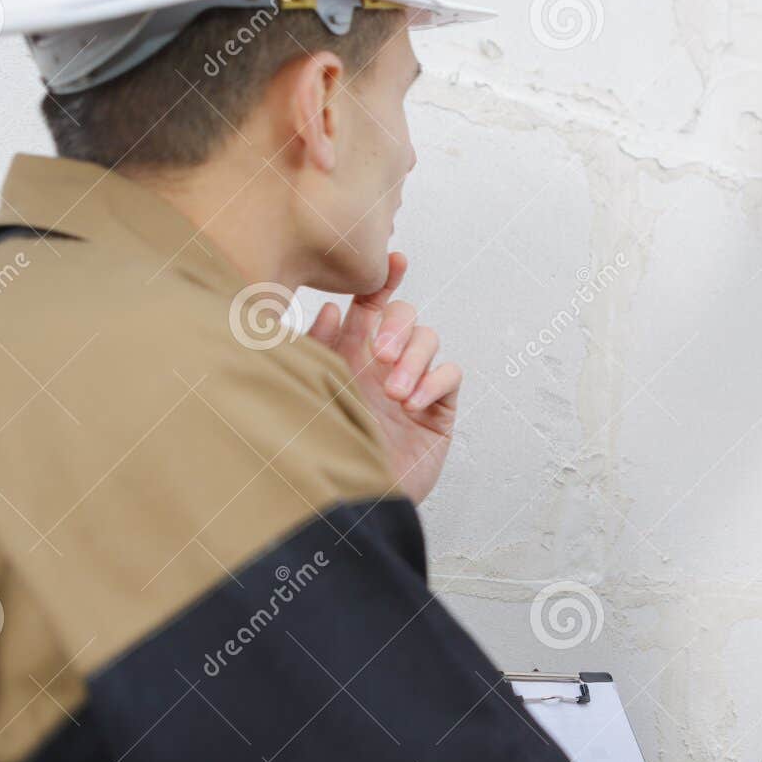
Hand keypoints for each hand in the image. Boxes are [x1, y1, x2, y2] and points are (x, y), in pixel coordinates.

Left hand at [308, 252, 461, 505]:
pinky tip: (411, 403)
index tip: (394, 260)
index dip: (383, 279)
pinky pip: (450, 375)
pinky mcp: (438, 410)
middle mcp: (384, 364)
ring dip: (413, 358)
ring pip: (429, 339)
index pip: (371, 304)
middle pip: (404, 314)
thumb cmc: (325, 451)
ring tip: (393, 392)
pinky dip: (433, 382)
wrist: (352, 502)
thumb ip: (316, 352)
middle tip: (382, 356)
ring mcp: (414, 385)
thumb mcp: (312, 392)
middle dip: (396, 326)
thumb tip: (328, 310)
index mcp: (351, 353)